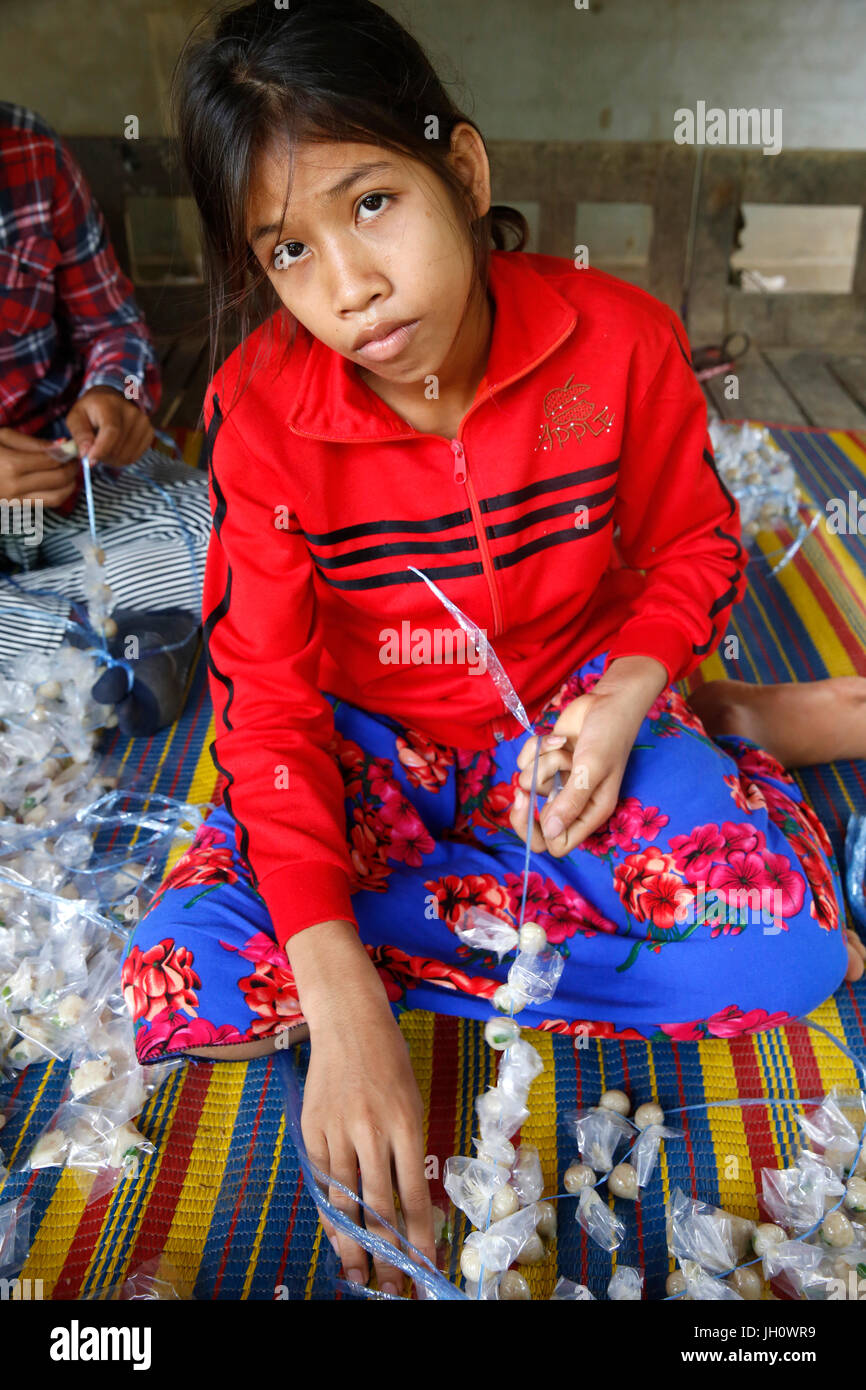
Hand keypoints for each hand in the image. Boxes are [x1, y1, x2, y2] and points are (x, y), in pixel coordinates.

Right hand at [0, 426, 79, 505]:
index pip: (51, 460)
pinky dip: (59, 492)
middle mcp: (16, 486)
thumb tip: (61, 445)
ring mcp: (16, 500)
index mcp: (11, 465)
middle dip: (72, 468)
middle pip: (59, 479)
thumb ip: (32, 443)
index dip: (67, 453)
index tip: (73, 446)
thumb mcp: (2, 436)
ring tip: (69, 470)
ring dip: (70, 484)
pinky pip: (46, 502)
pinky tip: (58, 481)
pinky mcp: (16, 507)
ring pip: (57, 497)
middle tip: (74, 458)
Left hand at [65, 385, 153, 465]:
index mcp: (111, 405)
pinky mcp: (150, 433)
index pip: (112, 432)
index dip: (101, 449)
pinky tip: (115, 448)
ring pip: (126, 457)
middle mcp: (132, 413)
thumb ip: (80, 434)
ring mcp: (144, 423)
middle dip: (102, 456)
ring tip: (104, 448)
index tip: (90, 461)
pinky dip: (122, 458)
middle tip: (93, 451)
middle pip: (118, 448)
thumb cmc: (90, 410)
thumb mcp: (76, 417)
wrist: (110, 399)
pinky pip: (134, 457)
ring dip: (112, 459)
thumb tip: (86, 454)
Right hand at [288, 921, 435, 1295]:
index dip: (418, 1237)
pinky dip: (330, 1209)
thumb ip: (408, 1150)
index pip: (412, 1195)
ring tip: (357, 1275)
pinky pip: (323, 1180)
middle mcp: (371, 1130)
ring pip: (344, 1199)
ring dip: (352, 1242)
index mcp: (406, 1123)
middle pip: (377, 1206)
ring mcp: (337, 1130)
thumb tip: (410, 1205)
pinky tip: (336, 1233)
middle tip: (390, 1286)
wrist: (347, 1021)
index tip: (423, 1268)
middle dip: (384, 1252)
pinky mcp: (312, 1129)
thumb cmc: (389, 1060)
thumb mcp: (411, 1101)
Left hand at [510, 687, 647, 856]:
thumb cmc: (610, 734)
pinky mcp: (547, 762)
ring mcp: (558, 781)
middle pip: (535, 822)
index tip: (530, 807)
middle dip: (527, 801)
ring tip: (565, 748)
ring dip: (542, 761)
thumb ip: (572, 800)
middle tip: (523, 791)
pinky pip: (524, 762)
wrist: (608, 700)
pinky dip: (535, 748)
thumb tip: (550, 831)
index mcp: (590, 812)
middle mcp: (572, 801)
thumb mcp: (592, 767)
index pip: (557, 843)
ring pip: (528, 783)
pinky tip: (556, 738)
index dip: (538, 832)